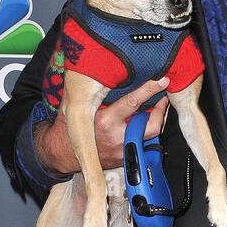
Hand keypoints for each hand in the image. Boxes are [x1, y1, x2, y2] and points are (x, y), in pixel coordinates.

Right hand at [33, 78, 170, 175]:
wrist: (63, 153)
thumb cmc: (70, 125)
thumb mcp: (79, 104)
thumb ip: (93, 90)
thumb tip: (103, 67)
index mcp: (105, 120)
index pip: (133, 102)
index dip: (149, 90)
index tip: (162, 81)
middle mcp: (117, 137)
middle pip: (152, 125)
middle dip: (160, 111)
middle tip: (162, 98)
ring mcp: (123, 150)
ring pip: (151, 137)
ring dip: (156, 122)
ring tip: (156, 109)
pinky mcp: (124, 159)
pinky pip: (143, 144)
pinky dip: (146, 133)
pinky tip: (145, 123)